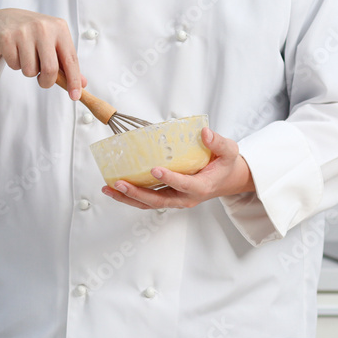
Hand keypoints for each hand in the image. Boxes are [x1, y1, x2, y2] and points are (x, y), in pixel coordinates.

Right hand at [0, 8, 85, 99]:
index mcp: (59, 28)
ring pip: (30, 70)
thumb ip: (67, 63)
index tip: (75, 96)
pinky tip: (15, 52)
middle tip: (43, 81)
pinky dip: (16, 65)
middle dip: (47, 82)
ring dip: (29, 71)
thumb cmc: (34, 34)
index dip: (74, 81)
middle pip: (50, 69)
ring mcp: (24, 31)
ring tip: (26, 58)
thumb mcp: (54, 43)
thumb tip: (82, 84)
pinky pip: (15, 65)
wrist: (5, 20)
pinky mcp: (7, 38)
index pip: (71, 60)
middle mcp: (43, 27)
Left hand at [101, 127, 254, 209]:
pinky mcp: (168, 198)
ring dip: (128, 197)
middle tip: (120, 183)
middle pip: (159, 201)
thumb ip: (218, 143)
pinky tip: (114, 188)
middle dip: (138, 193)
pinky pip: (147, 201)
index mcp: (201, 187)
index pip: (184, 185)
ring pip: (149, 204)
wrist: (225, 180)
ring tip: (109, 189)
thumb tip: (205, 133)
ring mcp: (175, 200)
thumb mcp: (229, 151)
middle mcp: (186, 198)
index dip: (169, 179)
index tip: (155, 169)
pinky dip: (130, 196)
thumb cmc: (225, 165)